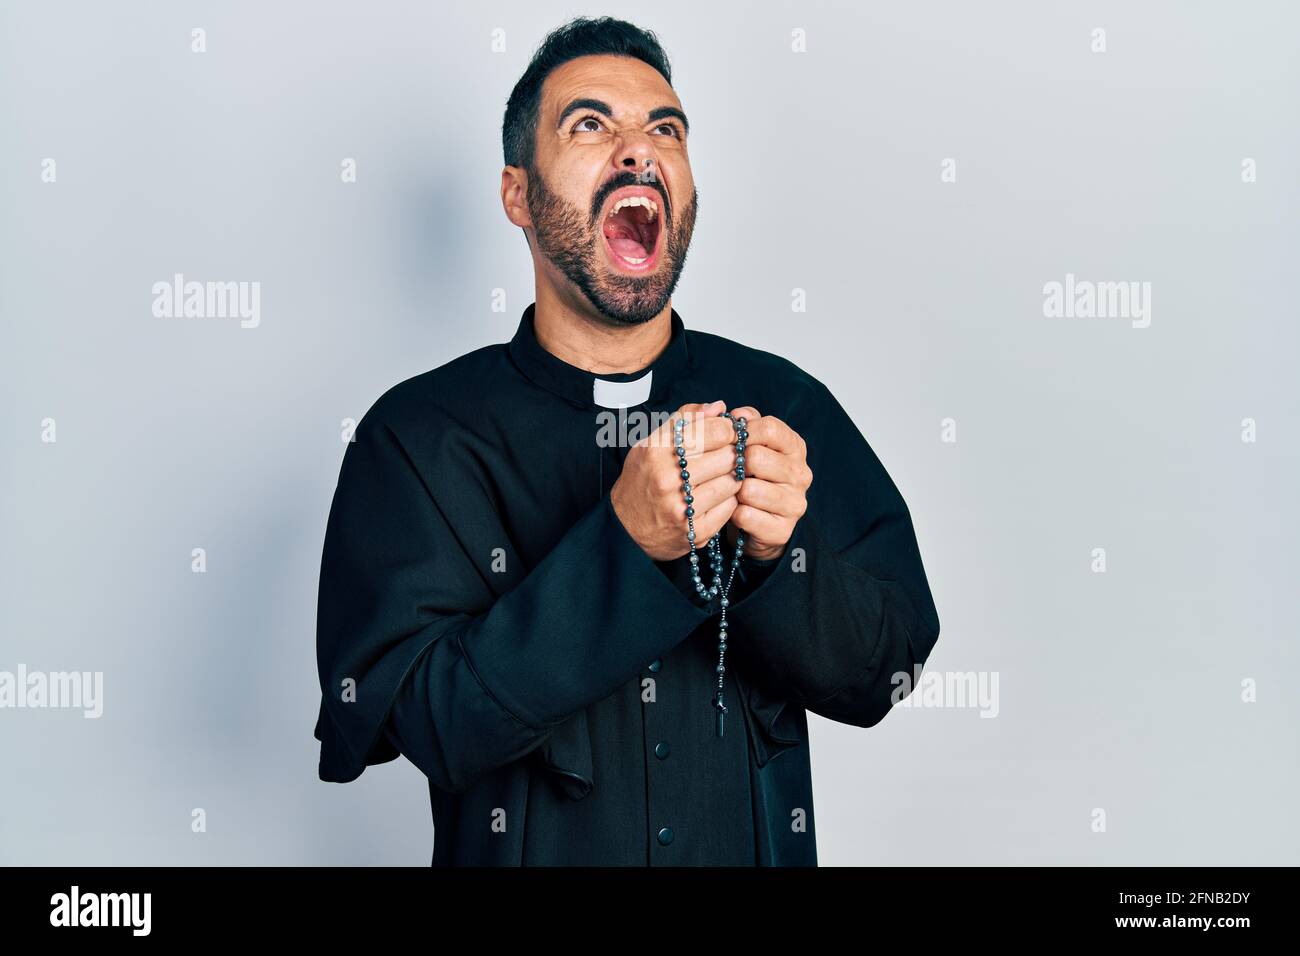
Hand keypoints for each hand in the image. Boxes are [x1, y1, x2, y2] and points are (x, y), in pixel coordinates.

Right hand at [610, 400, 744, 560]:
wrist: (624, 527)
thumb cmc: (642, 479)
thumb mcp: (652, 443)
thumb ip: (684, 419)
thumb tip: (719, 406)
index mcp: (656, 451)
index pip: (713, 431)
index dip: (729, 429)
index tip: (730, 432)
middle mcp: (667, 479)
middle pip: (728, 455)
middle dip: (733, 452)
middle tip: (730, 454)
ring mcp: (682, 507)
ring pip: (733, 481)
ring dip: (733, 476)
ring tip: (721, 475)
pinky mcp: (696, 531)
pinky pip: (731, 506)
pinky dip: (729, 499)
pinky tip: (716, 496)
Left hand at [721, 406, 812, 560]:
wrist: (754, 523)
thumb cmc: (747, 477)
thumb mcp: (748, 446)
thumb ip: (743, 424)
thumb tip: (734, 413)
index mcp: (794, 447)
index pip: (769, 428)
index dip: (742, 431)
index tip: (727, 439)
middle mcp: (801, 474)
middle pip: (757, 458)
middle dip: (734, 465)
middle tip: (728, 472)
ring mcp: (795, 503)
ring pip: (749, 490)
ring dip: (733, 492)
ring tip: (732, 494)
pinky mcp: (783, 529)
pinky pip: (746, 516)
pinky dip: (733, 515)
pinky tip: (736, 513)